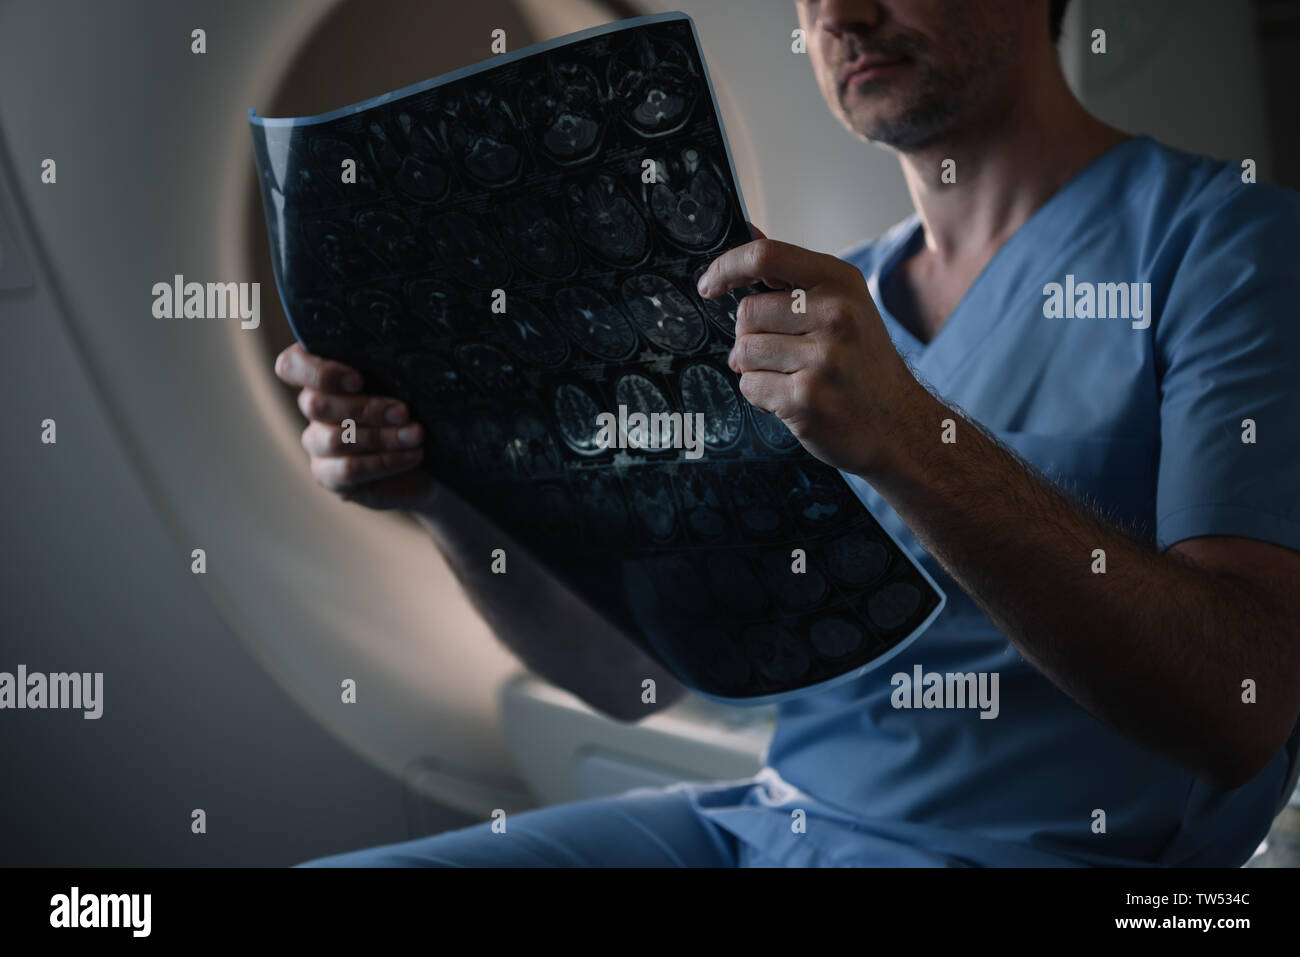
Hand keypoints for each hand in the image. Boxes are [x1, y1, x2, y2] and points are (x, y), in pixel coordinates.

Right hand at [273, 343, 437, 510]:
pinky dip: (385, 462)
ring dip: (382, 437)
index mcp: (324, 373)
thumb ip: (391, 368)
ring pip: (335, 439)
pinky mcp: (328, 474)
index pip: (291, 365)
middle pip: (316, 405)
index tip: (358, 381)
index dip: (319, 373)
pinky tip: (412, 455)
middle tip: (403, 412)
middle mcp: (313, 406)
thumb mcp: (406, 382)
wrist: (429, 455)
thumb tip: (402, 358)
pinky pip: (349, 469)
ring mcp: (317, 442)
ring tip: (416, 435)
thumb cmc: (415, 407)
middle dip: (365, 408)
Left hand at [697, 228, 924, 477]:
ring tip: (789, 376)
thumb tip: (748, 230)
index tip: (709, 285)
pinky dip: (760, 395)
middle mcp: (835, 315)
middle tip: (778, 353)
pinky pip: (750, 387)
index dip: (726, 267)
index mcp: (841, 282)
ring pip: (743, 352)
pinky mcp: (806, 398)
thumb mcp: (844, 304)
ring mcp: (822, 359)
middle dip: (749, 337)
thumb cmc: (862, 361)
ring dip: (753, 369)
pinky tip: (791, 398)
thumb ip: (793, 273)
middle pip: (746, 313)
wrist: (898, 423)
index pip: (766, 256)